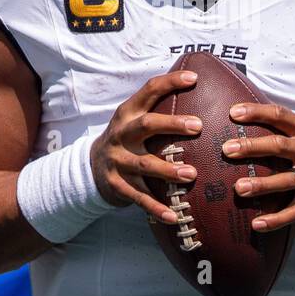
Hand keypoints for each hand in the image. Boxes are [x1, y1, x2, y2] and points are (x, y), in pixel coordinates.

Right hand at [91, 69, 202, 221]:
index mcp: (128, 113)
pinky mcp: (117, 185)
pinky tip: (175, 216)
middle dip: (172, 124)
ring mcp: (117, 160)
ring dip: (168, 170)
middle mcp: (121, 134)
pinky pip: (139, 197)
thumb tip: (202, 89)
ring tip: (192, 174)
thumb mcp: (134, 119)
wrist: (92, 167)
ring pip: (144, 164)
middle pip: (146, 125)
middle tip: (198, 126)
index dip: (170, 82)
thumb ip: (159, 108)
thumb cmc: (128, 139)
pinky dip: (157, 208)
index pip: (149, 90)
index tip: (194, 78)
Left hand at [223, 103, 294, 230]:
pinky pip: (294, 211)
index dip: (257, 113)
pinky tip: (257, 224)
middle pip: (280, 147)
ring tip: (239, 188)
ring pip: (286, 180)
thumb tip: (236, 116)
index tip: (233, 114)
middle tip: (227, 149)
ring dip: (262, 185)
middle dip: (252, 147)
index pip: (280, 115)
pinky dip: (276, 219)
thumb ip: (278, 128)